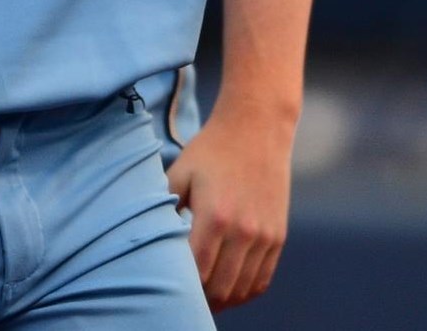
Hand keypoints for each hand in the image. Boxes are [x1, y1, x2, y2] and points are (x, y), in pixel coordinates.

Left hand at [167, 108, 296, 309]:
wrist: (257, 126)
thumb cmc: (211, 150)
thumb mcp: (179, 174)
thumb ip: (163, 209)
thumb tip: (148, 241)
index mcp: (215, 215)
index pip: (196, 272)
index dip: (182, 287)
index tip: (168, 286)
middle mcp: (244, 230)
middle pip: (220, 287)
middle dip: (199, 299)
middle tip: (183, 296)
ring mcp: (264, 235)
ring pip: (242, 289)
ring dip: (222, 300)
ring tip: (204, 297)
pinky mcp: (278, 235)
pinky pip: (262, 280)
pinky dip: (244, 292)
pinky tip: (228, 289)